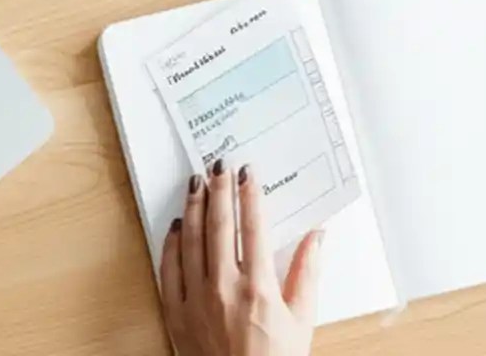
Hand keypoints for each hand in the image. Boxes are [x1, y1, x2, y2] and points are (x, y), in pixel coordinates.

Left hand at [160, 161, 321, 355]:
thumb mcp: (302, 320)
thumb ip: (307, 273)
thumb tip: (316, 236)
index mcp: (259, 288)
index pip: (253, 227)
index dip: (250, 195)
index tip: (248, 173)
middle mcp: (225, 288)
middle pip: (219, 225)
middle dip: (218, 189)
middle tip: (218, 165)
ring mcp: (197, 299)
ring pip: (191, 240)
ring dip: (193, 207)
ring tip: (195, 183)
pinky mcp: (176, 312)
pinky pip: (169, 268)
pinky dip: (172, 242)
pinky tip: (177, 225)